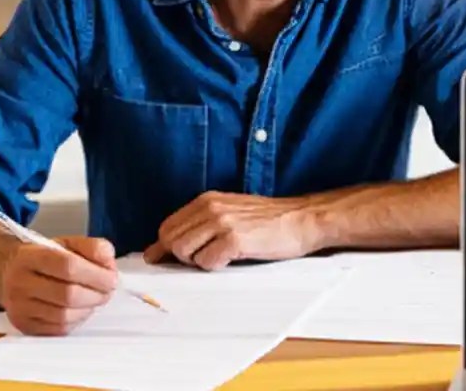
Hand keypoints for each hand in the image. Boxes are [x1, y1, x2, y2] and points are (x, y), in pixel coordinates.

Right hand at [0, 236, 117, 335]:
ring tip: (95, 298)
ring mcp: (19, 307)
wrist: (10, 271)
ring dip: (89, 308)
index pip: (68, 266)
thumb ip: (93, 247)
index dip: (96, 274)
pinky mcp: (24, 325)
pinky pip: (58, 329)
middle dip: (97, 294)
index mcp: (30, 257)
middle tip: (108, 290)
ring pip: (64, 316)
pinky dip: (77, 320)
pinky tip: (80, 309)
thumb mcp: (68, 243)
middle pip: (68, 295)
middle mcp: (19, 283)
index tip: (111, 277)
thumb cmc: (44, 257)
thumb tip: (108, 263)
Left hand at [142, 191, 323, 270]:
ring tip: (221, 257)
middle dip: (181, 256)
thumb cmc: (271, 221)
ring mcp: (222, 222)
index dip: (164, 247)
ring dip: (198, 262)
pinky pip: (206, 262)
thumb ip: (199, 225)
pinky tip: (232, 259)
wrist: (303, 220)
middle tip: (204, 259)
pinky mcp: (235, 239)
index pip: (167, 226)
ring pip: (184, 252)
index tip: (163, 259)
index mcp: (208, 200)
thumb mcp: (231, 213)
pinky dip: (215, 267)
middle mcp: (211, 207)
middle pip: (170, 240)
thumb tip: (162, 247)